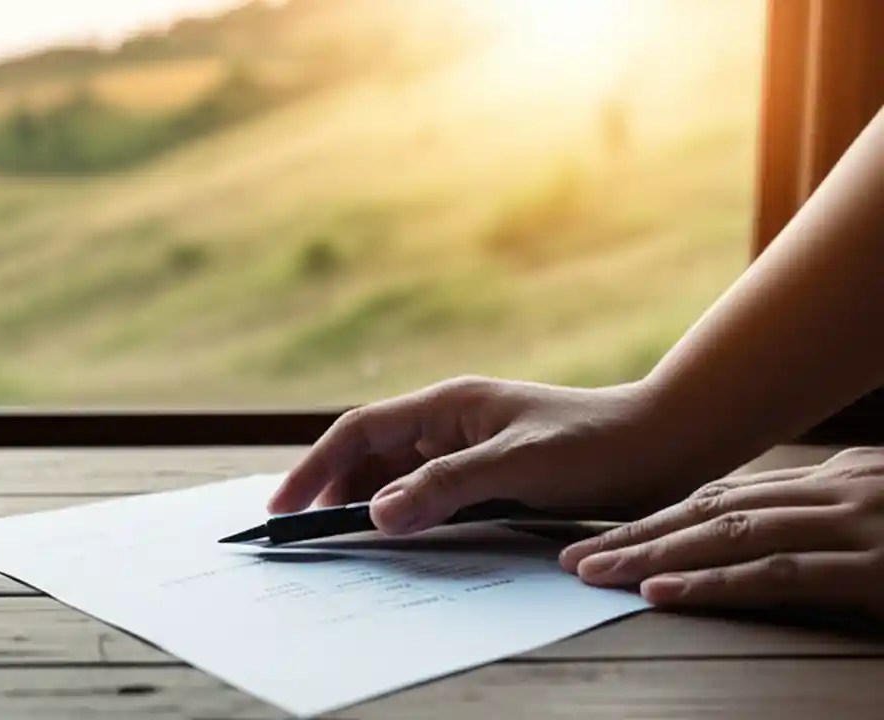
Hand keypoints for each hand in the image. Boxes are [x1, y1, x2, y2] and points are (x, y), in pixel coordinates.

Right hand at [269, 377, 709, 534]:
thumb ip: (445, 487)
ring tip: (343, 541)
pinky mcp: (488, 474)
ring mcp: (467, 448)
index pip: (360, 432)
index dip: (316, 466)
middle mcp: (449, 423)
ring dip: (368, 505)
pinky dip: (406, 516)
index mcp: (447, 405)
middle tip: (306, 535)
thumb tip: (376, 515)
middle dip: (334, 490)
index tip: (285, 505)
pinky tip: (401, 540)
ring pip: (397, 477)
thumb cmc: (594, 445)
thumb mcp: (517, 465)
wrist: (663, 444)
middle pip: (371, 455)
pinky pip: (429, 495)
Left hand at [560, 447, 883, 618]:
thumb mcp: (880, 522)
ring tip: (597, 573)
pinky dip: (713, 583)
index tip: (603, 539)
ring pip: (731, 535)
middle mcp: (836, 491)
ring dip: (655, 554)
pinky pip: (778, 574)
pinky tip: (659, 592)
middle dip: (637, 534)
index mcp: (834, 478)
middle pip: (713, 511)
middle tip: (575, 558)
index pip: (725, 498)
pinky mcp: (874, 569)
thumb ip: (822, 524)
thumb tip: (758, 541)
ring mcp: (854, 525)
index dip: (659, 519)